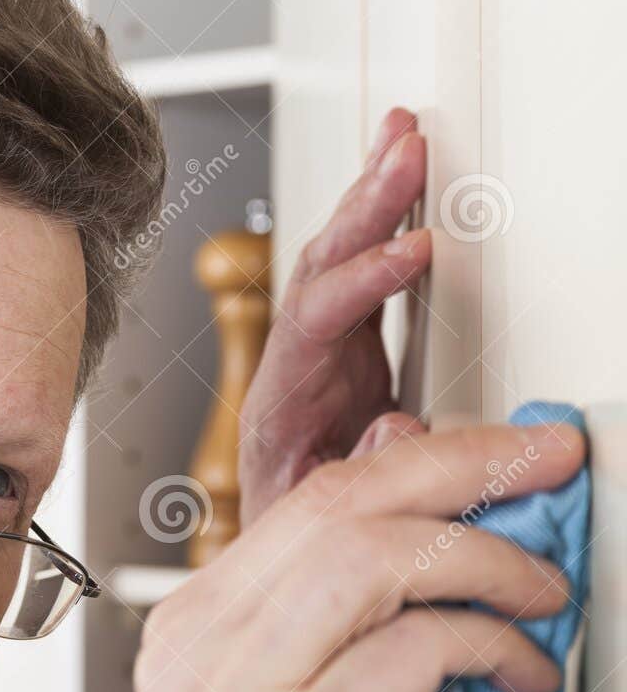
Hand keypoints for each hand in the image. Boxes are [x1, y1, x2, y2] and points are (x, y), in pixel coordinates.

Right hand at [120, 422, 584, 691]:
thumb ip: (331, 621)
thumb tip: (412, 511)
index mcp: (194, 628)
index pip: (316, 497)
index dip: (429, 457)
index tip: (512, 454)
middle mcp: (201, 645)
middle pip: (346, 502)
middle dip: (471, 466)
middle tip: (553, 466)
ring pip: (377, 556)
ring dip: (489, 560)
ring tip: (545, 597)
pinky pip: (414, 652)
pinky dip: (491, 647)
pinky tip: (522, 678)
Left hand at [238, 108, 430, 524]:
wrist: (280, 556)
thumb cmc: (292, 540)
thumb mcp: (317, 521)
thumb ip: (359, 472)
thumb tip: (398, 428)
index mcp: (278, 402)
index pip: (314, 321)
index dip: (364, 281)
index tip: (414, 252)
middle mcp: (292, 364)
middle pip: (321, 267)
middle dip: (366, 208)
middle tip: (406, 155)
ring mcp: (318, 351)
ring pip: (339, 257)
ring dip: (373, 195)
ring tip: (404, 136)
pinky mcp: (347, 347)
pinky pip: (362, 270)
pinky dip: (384, 220)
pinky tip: (400, 173)